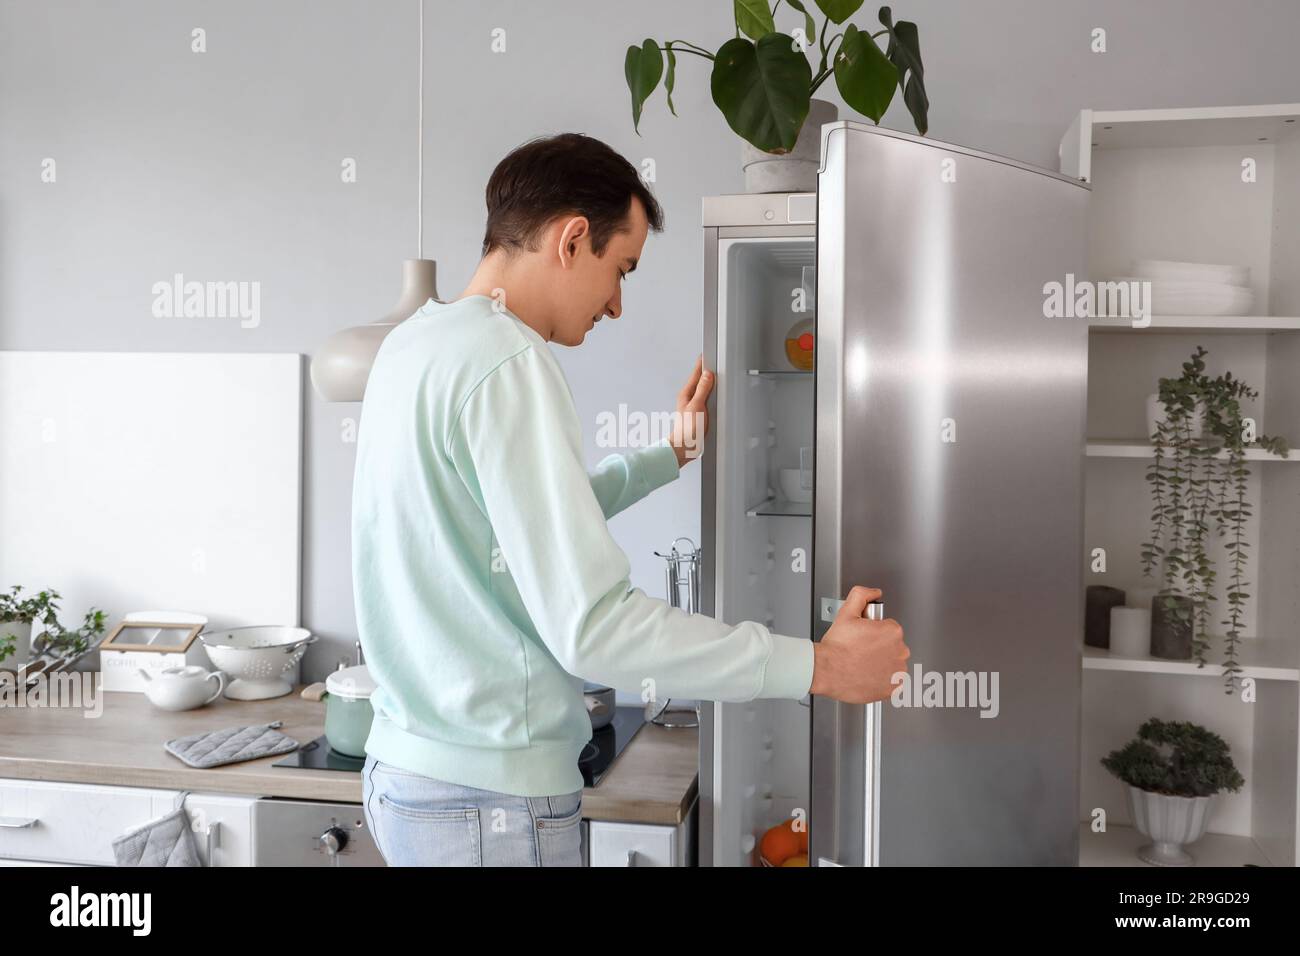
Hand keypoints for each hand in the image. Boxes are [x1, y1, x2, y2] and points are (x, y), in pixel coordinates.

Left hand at [669, 355, 712, 468]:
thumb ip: (703, 389)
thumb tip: (708, 375)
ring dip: (709, 382)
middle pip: (699, 379)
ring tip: (715, 374)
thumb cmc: (687, 430)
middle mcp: (689, 398)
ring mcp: (693, 405)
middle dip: (707, 370)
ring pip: (703, 389)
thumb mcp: (697, 406)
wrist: (684, 447)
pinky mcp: (698, 414)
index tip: (707, 353)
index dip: (702, 362)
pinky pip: (706, 399)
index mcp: (687, 393)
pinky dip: (711, 395)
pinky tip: (715, 395)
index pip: (696, 373)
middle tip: (713, 360)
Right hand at [810, 586, 909, 703]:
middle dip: (879, 647)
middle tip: (861, 650)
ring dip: (882, 663)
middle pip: (893, 646)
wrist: (827, 670)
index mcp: (892, 632)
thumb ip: (861, 595)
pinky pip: (893, 682)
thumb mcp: (846, 612)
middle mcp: (899, 651)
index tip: (863, 638)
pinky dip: (883, 680)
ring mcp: (897, 672)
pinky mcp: (892, 688)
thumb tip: (873, 592)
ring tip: (863, 663)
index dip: (874, 632)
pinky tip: (868, 675)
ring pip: (894, 663)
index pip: (889, 629)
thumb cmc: (836, 647)